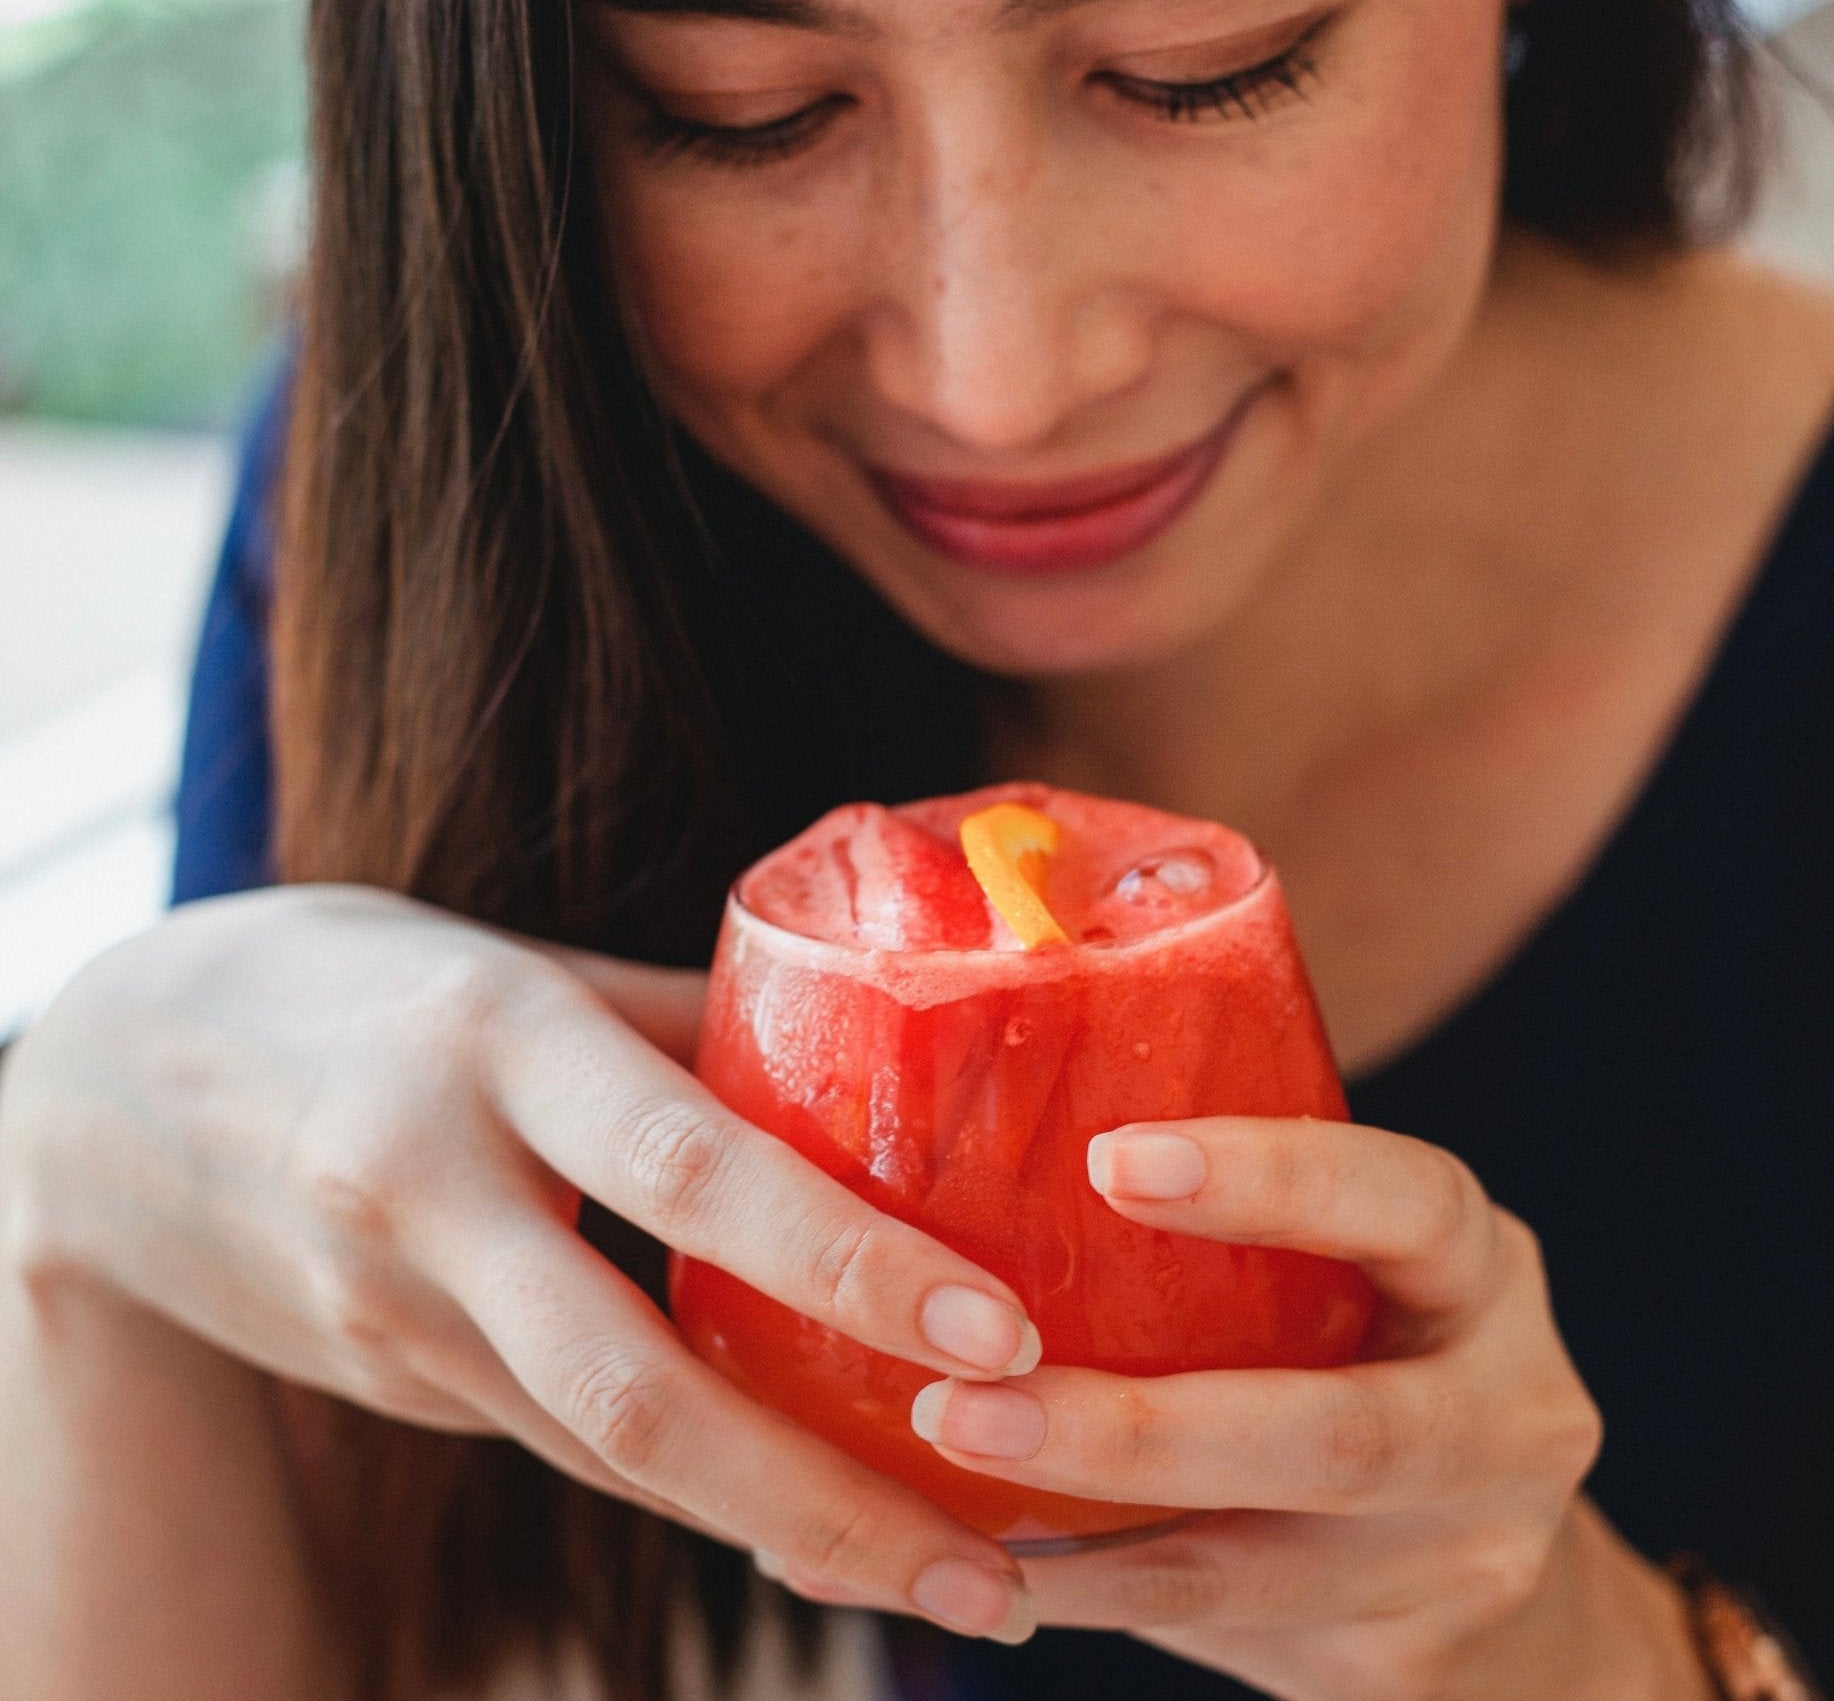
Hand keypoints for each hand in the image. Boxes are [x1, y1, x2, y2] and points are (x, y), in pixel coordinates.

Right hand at [0, 885, 1037, 1643]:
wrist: (114, 1085)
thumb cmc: (371, 989)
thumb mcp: (529, 969)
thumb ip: (694, 1026)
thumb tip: (894, 1062)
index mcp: (493, 1045)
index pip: (684, 1165)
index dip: (842, 1259)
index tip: (998, 1333)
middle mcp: (430, 1195)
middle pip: (637, 1386)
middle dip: (825, 1499)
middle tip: (996, 1574)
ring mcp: (392, 1313)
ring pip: (610, 1454)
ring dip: (783, 1533)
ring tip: (955, 1584)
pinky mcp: (390, 1384)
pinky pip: (569, 1452)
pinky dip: (697, 1496)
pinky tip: (814, 1530)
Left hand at [765, 1118, 1707, 1698]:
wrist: (1490, 1559)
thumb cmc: (1363, 1348)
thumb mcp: (1354, 1259)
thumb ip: (1233, 1215)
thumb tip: (981, 1098)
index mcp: (1480, 1269)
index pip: (1408, 1201)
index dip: (1272, 1179)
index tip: (1110, 1161)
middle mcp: (1507, 1413)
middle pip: (1340, 1431)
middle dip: (1139, 1428)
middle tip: (961, 1401)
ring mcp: (1469, 1553)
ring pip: (1267, 1565)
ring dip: (1090, 1533)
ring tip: (950, 1502)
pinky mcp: (1407, 1655)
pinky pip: (1228, 1628)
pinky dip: (1099, 1597)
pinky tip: (995, 1571)